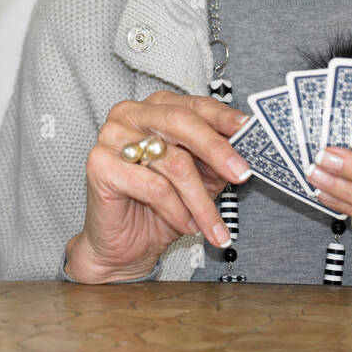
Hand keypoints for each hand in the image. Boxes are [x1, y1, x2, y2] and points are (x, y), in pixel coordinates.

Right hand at [64, 91, 252, 283]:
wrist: (124, 246)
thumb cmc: (159, 207)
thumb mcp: (199, 178)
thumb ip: (216, 159)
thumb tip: (247, 148)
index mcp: (156, 108)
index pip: (196, 105)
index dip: (225, 118)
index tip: (250, 131)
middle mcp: (131, 114)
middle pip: (182, 123)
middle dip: (217, 150)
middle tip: (241, 174)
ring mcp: (112, 136)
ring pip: (173, 162)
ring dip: (200, 200)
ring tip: (212, 224)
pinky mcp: (101, 164)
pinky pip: (154, 186)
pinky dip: (176, 210)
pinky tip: (184, 225)